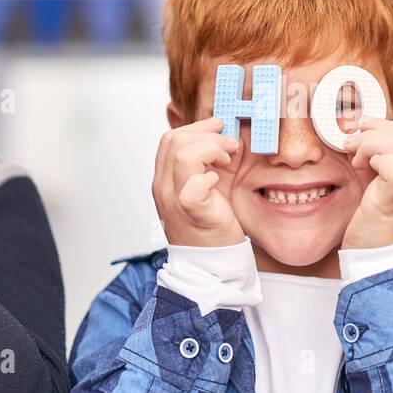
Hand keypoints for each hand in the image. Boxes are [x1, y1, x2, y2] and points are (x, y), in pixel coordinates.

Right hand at [152, 116, 244, 246]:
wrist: (209, 265)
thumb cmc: (210, 227)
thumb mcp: (202, 190)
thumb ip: (203, 166)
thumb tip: (222, 137)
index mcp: (164, 180)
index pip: (170, 139)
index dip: (196, 127)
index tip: (219, 127)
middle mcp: (163, 188)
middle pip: (174, 140)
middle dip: (207, 135)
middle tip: (229, 146)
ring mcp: (174, 201)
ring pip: (182, 155)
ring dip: (211, 150)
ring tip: (227, 161)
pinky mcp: (193, 213)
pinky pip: (194, 186)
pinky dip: (209, 178)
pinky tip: (218, 183)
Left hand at [341, 118, 392, 249]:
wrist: (381, 265)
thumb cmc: (378, 231)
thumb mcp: (381, 189)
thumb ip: (378, 164)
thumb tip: (361, 136)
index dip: (386, 126)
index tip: (362, 134)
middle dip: (374, 133)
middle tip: (353, 150)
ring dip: (369, 145)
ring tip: (356, 164)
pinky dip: (373, 158)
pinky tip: (361, 171)